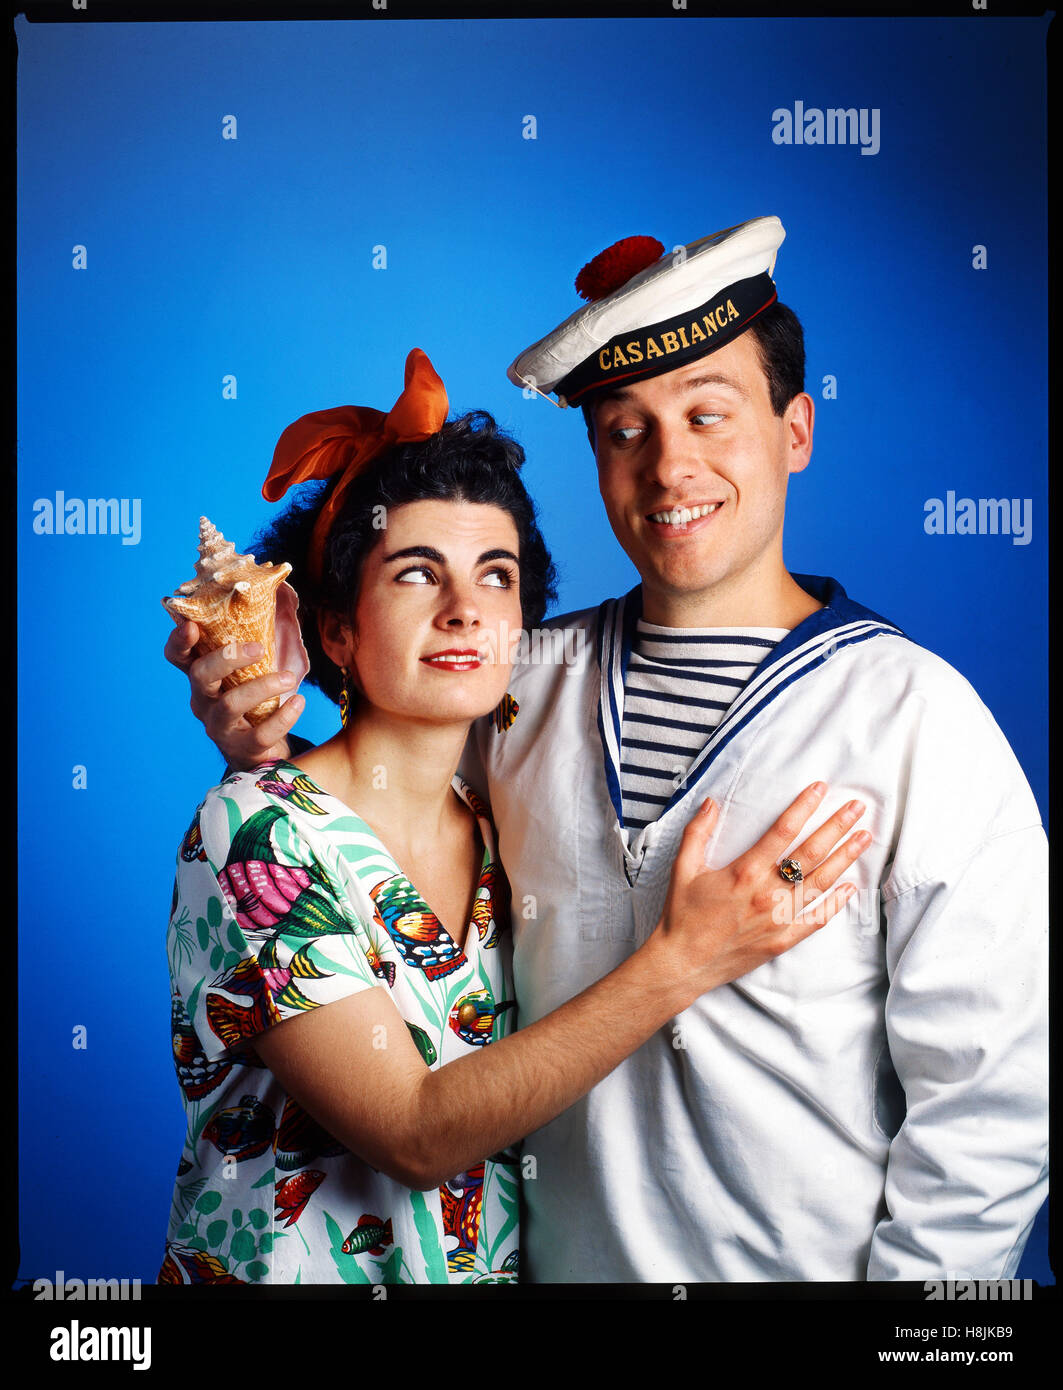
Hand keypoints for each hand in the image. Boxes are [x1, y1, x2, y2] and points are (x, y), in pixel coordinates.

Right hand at [164, 619, 303, 770]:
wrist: (260, 751)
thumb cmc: (255, 699)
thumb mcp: (247, 671)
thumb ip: (251, 639)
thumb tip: (274, 592)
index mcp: (201, 677)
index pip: (177, 657)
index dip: (178, 641)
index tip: (191, 625)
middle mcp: (203, 701)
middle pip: (201, 675)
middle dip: (227, 658)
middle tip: (258, 648)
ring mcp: (219, 726)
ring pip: (231, 704)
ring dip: (263, 686)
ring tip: (290, 677)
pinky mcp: (241, 748)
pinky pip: (260, 733)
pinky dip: (284, 716)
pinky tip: (299, 701)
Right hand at [654, 782, 869, 998]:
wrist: (682, 963)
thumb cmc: (682, 915)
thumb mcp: (683, 868)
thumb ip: (697, 832)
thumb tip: (712, 802)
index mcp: (744, 870)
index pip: (783, 830)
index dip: (804, 806)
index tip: (820, 788)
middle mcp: (767, 892)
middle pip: (811, 852)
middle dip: (837, 826)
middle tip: (857, 808)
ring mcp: (778, 917)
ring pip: (821, 882)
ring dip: (845, 858)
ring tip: (864, 838)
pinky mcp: (782, 940)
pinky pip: (817, 919)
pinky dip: (836, 903)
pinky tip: (850, 887)